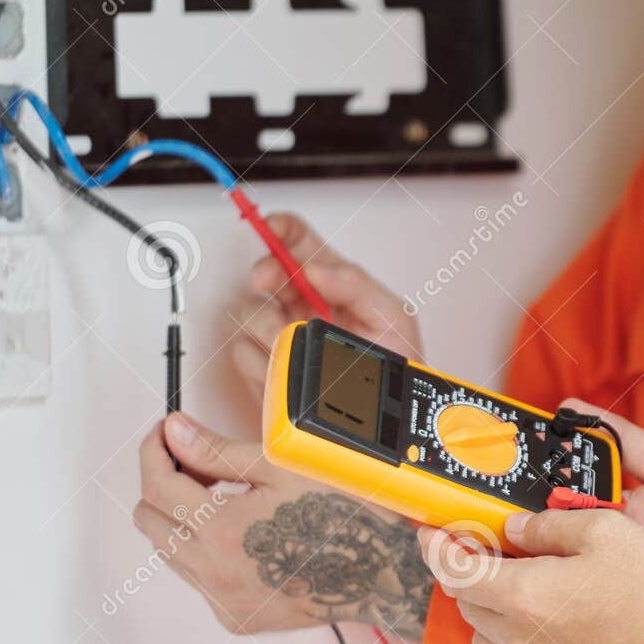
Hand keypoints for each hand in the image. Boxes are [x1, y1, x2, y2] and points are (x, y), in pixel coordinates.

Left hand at [135, 412, 432, 635]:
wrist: (381, 573)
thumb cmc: (346, 517)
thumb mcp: (282, 468)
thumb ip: (217, 451)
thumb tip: (176, 433)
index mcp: (221, 530)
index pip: (155, 484)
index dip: (154, 451)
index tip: (166, 435)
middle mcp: (214, 573)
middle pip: (149, 521)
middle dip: (165, 484)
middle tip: (200, 465)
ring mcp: (223, 600)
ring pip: (170, 552)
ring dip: (184, 520)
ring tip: (227, 500)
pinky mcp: (236, 617)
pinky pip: (198, 580)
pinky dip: (207, 553)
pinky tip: (245, 536)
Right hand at [231, 213, 423, 402]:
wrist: (390, 417)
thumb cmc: (398, 365)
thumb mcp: (393, 317)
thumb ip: (357, 284)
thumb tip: (316, 269)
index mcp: (332, 284)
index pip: (299, 242)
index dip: (279, 228)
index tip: (268, 225)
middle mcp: (303, 305)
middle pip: (266, 274)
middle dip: (266, 274)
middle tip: (271, 282)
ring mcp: (282, 336)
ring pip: (249, 313)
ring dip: (269, 325)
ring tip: (298, 341)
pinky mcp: (267, 368)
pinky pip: (245, 354)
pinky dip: (264, 360)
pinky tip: (290, 370)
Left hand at [420, 511, 643, 643]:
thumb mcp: (608, 532)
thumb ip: (552, 525)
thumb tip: (519, 527)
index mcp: (524, 595)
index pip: (454, 570)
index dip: (436, 548)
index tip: (431, 535)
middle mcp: (519, 643)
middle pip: (468, 605)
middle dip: (474, 576)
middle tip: (495, 554)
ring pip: (486, 642)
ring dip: (493, 615)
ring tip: (525, 595)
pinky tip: (549, 633)